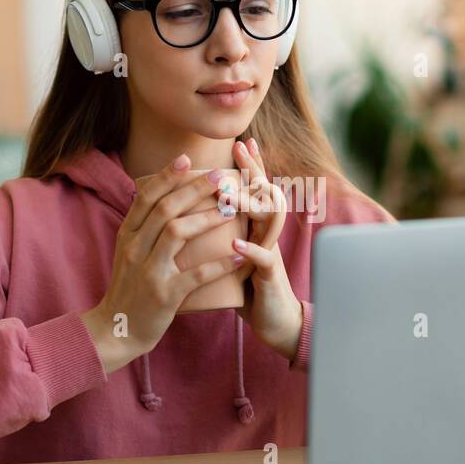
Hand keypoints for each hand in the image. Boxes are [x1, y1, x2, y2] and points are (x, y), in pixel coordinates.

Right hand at [81, 153, 245, 373]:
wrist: (117, 329)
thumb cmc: (129, 288)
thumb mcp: (128, 253)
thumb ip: (142, 228)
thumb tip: (162, 197)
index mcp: (127, 235)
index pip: (146, 197)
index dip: (167, 176)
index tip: (187, 160)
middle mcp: (135, 248)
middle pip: (165, 209)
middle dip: (194, 189)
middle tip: (221, 178)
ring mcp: (149, 271)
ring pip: (177, 233)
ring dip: (207, 217)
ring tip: (231, 208)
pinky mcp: (164, 295)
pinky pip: (196, 275)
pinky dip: (219, 264)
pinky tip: (239, 255)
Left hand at [228, 138, 302, 361]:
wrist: (274, 321)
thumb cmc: (248, 287)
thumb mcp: (232, 255)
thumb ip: (219, 237)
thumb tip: (190, 215)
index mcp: (255, 228)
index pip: (254, 190)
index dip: (250, 166)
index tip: (241, 142)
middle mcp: (266, 235)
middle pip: (264, 194)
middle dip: (253, 171)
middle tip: (239, 149)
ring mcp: (270, 253)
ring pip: (267, 221)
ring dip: (249, 204)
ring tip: (229, 193)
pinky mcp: (270, 278)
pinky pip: (263, 261)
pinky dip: (250, 251)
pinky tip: (236, 244)